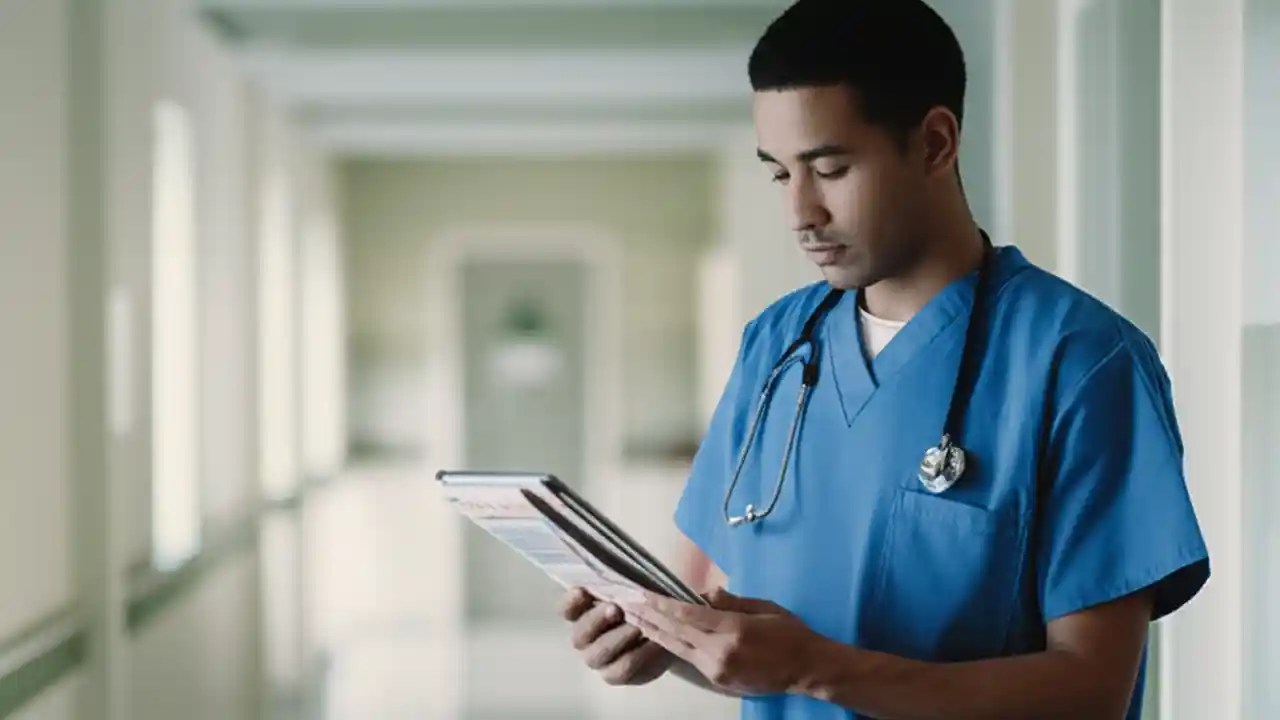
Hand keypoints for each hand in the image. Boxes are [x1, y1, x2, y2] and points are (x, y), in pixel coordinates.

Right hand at [562, 588, 674, 685]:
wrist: (667, 627)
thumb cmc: (644, 598)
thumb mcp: (634, 584)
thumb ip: (621, 582)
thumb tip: (620, 578)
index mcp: (582, 610)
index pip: (566, 608)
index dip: (571, 602)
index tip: (582, 591)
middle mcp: (584, 637)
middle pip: (580, 634)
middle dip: (596, 620)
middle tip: (615, 609)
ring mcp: (597, 658)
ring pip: (599, 654)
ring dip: (618, 639)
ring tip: (638, 627)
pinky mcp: (615, 674)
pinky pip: (620, 670)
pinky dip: (638, 655)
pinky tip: (652, 643)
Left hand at [624, 587, 822, 696]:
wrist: (807, 669)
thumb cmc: (790, 633)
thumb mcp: (764, 607)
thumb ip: (731, 601)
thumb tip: (705, 594)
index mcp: (733, 629)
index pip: (688, 614)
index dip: (661, 604)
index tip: (641, 593)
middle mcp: (720, 651)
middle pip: (676, 632)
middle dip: (649, 617)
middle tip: (626, 603)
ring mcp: (717, 669)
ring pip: (677, 648)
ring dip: (653, 632)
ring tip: (633, 618)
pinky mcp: (717, 680)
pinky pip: (689, 658)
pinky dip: (672, 644)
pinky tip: (659, 635)